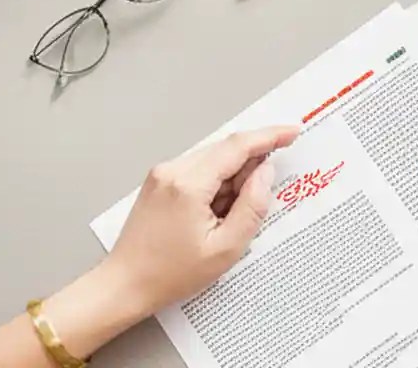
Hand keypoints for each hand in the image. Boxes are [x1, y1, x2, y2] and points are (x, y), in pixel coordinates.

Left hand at [104, 125, 299, 315]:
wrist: (125, 284)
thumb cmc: (172, 274)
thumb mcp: (226, 248)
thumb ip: (253, 205)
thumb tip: (265, 172)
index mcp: (189, 184)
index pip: (237, 146)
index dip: (269, 136)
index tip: (292, 133)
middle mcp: (173, 170)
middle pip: (225, 150)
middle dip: (250, 167)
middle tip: (258, 200)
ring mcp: (162, 173)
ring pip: (213, 159)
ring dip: (231, 178)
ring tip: (227, 218)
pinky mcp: (159, 181)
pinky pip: (198, 169)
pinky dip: (215, 184)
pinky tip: (213, 213)